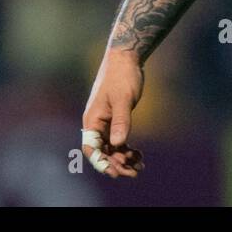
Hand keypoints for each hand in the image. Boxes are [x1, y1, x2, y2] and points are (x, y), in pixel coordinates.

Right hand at [80, 47, 145, 178]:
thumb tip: (118, 143)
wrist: (126, 58)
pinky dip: (127, 148)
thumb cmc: (122, 76)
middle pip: (102, 152)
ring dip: (124, 158)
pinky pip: (118, 140)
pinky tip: (139, 154)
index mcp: (92, 120)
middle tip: (134, 172)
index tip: (116, 173)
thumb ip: (121, 121)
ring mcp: (105, 122)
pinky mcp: (115, 119)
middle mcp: (96, 124)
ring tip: (140, 165)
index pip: (91, 149)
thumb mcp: (123, 99)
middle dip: (117, 164)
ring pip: (112, 148)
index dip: (102, 163)